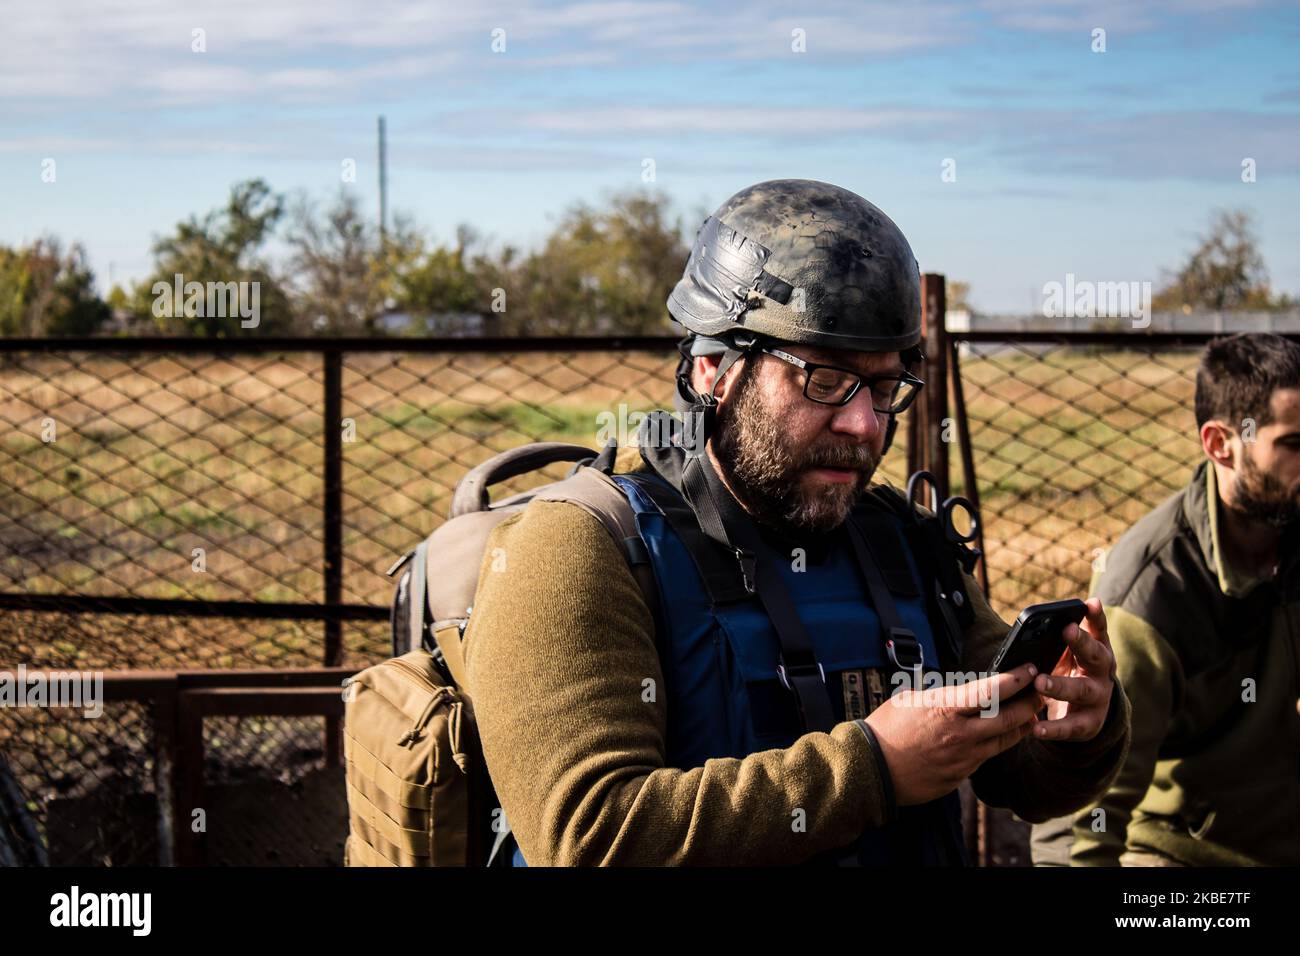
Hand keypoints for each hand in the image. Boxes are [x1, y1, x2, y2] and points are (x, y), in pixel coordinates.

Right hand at [864, 663, 1041, 805]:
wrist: (872, 769)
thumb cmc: (886, 729)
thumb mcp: (911, 699)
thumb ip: (940, 695)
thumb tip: (958, 691)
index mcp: (944, 708)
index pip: (991, 691)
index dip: (1015, 679)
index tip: (1028, 669)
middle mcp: (959, 733)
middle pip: (1009, 717)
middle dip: (1030, 703)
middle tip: (1041, 692)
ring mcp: (963, 757)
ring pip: (1004, 740)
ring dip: (1021, 726)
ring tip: (1030, 715)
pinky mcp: (961, 775)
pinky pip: (986, 757)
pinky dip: (997, 744)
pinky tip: (1002, 736)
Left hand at [1030, 597, 1115, 741]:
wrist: (1088, 712)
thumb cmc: (1072, 671)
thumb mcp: (1071, 652)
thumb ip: (1064, 635)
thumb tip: (1048, 615)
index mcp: (1097, 651)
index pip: (1099, 630)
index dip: (1096, 618)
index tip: (1088, 604)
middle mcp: (1102, 672)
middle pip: (1096, 655)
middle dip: (1082, 643)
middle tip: (1066, 630)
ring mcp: (1098, 698)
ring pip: (1082, 690)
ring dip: (1061, 686)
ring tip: (1040, 683)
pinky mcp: (1089, 724)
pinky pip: (1072, 727)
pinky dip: (1054, 729)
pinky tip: (1037, 728)